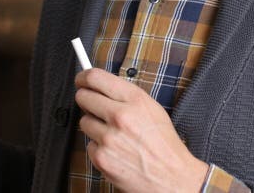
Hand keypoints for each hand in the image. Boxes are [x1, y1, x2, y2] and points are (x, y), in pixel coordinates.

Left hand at [74, 68, 208, 192]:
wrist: (172, 177)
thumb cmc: (163, 144)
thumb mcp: (151, 108)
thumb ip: (125, 95)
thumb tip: (101, 86)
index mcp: (135, 100)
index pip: (96, 77)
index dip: (84, 76)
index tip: (81, 79)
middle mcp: (120, 116)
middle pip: (83, 97)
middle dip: (86, 99)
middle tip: (92, 104)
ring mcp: (109, 138)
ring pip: (84, 121)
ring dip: (94, 125)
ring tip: (113, 133)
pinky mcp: (101, 158)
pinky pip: (89, 145)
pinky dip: (98, 147)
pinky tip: (114, 149)